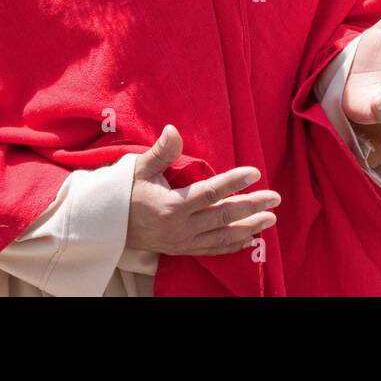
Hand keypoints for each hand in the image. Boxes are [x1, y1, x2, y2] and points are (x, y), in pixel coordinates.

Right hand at [125, 125, 280, 256]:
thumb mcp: (139, 169)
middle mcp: (180, 227)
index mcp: (172, 205)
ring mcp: (182, 241)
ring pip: (222, 237)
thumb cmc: (124, 191)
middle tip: (275, 198)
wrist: (104, 225)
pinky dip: (232, 246)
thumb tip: (173, 129)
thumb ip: (161, 152)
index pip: (211, 193)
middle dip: (252, 207)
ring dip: (249, 228)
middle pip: (224, 216)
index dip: (234, 182)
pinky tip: (249, 241)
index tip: (256, 172)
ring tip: (270, 219)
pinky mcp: (181, 250)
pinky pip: (211, 250)